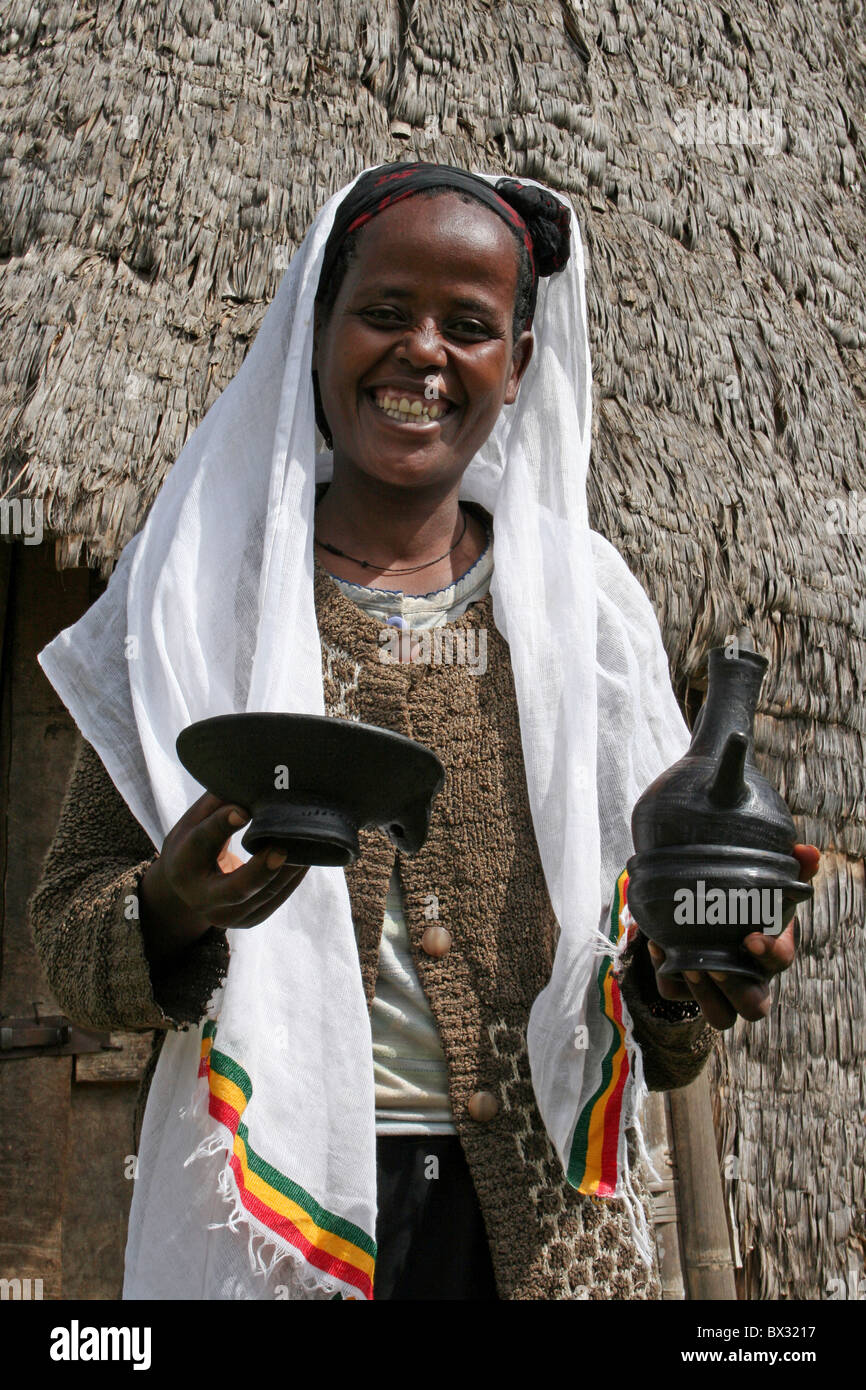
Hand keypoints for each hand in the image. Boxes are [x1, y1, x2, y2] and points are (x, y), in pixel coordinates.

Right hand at [140, 794, 307, 966]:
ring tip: (310, 841)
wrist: (186, 889)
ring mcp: (227, 915)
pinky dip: (293, 877)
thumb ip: (219, 801)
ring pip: (266, 894)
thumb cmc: (195, 842)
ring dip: (290, 868)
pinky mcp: (249, 920)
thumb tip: (255, 775)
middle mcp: (201, 897)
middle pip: (237, 888)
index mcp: (183, 864)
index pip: (203, 842)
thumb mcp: (195, 821)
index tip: (244, 809)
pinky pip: (276, 899)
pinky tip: (308, 856)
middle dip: (262, 870)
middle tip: (284, 849)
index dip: (223, 824)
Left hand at [641, 844, 819, 1028]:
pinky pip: (673, 993)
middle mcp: (748, 978)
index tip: (750, 937)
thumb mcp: (766, 877)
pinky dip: (665, 973)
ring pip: (718, 1016)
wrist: (698, 900)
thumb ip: (791, 865)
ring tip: (687, 962)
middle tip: (716, 965)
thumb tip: (806, 851)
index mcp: (771, 951)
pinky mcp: (684, 988)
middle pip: (754, 1007)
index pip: (781, 962)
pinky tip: (658, 944)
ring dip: (703, 995)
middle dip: (736, 990)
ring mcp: (716, 988)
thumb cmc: (742, 893)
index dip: (768, 954)